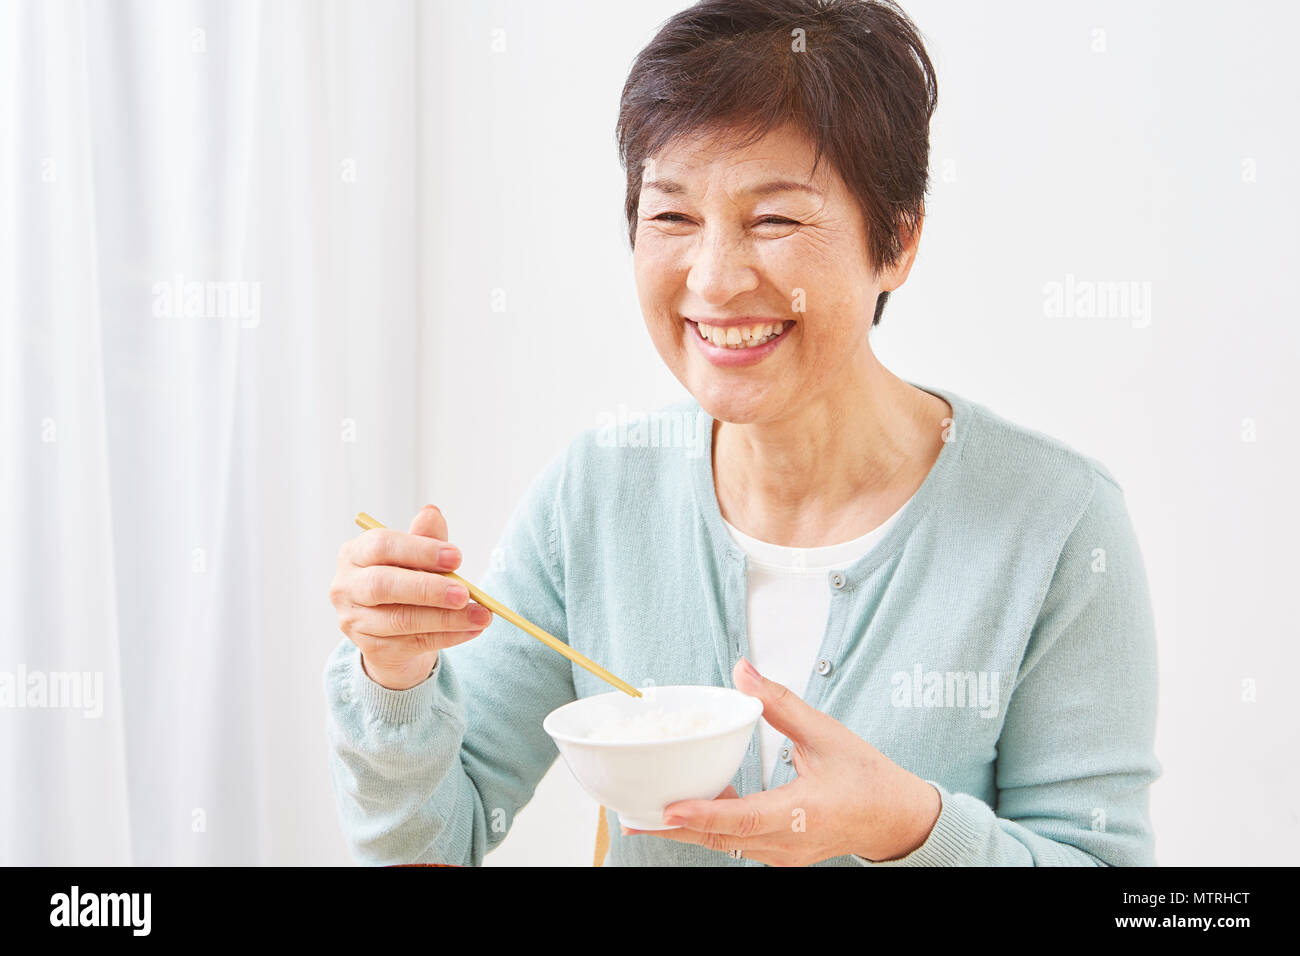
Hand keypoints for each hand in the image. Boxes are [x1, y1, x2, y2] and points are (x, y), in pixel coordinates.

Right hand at [329, 505, 492, 689]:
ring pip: (401, 619)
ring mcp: (354, 621)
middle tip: (465, 592)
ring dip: (446, 618)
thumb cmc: (406, 581)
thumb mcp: (416, 557)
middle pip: (382, 585)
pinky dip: (448, 636)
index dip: (419, 550)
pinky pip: (414, 642)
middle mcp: (346, 586)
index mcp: (355, 553)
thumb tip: (431, 513)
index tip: (457, 557)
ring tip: (482, 615)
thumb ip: (424, 537)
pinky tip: (472, 629)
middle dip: (429, 589)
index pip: (381, 546)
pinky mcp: (370, 648)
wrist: (393, 631)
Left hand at [620, 657, 941, 864]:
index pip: (746, 819)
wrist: (895, 818)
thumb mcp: (826, 733)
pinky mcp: (781, 854)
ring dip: (691, 828)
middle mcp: (789, 843)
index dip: (705, 814)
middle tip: (633, 816)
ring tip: (650, 810)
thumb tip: (745, 672)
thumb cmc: (866, 777)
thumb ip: (781, 704)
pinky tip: (696, 804)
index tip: (669, 809)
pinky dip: (714, 827)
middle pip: (723, 839)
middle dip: (676, 828)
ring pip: (728, 844)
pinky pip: (739, 843)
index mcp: (803, 813)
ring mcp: (784, 855)